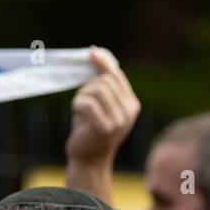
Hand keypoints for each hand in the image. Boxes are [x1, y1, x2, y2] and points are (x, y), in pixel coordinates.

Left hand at [65, 47, 140, 163]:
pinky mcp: (106, 128)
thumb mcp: (100, 104)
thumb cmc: (90, 129)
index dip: (103, 62)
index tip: (91, 52)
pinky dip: (77, 106)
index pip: (117, 75)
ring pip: (95, 89)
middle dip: (87, 86)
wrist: (88, 158)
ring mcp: (120, 121)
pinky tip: (77, 116)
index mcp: (132, 104)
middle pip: (105, 80)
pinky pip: (86, 103)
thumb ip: (102, 82)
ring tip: (80, 110)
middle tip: (81, 101)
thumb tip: (97, 51)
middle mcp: (130, 111)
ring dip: (81, 96)